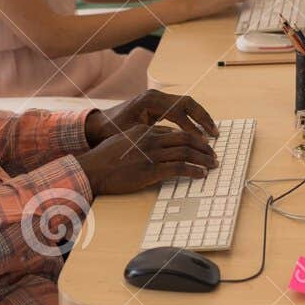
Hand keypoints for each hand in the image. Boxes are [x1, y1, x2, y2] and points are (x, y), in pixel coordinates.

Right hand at [78, 121, 216, 194]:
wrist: (91, 170)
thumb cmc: (103, 159)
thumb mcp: (123, 142)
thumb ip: (140, 139)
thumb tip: (154, 144)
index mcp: (144, 131)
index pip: (174, 131)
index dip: (191, 138)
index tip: (200, 145)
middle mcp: (150, 139)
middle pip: (185, 138)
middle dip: (202, 146)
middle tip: (212, 154)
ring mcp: (151, 154)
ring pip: (186, 152)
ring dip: (203, 158)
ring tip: (212, 164)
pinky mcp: (151, 170)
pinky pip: (179, 168)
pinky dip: (193, 171)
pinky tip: (200, 174)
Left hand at [86, 89, 217, 144]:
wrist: (99, 125)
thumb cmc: (112, 132)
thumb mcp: (131, 136)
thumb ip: (152, 138)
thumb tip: (173, 147)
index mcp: (149, 101)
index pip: (177, 112)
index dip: (191, 128)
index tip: (202, 141)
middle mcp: (155, 96)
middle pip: (187, 102)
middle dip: (203, 118)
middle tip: (214, 134)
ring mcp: (158, 98)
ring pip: (187, 104)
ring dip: (201, 117)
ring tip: (212, 132)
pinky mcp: (159, 104)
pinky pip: (181, 108)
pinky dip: (192, 118)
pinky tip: (199, 131)